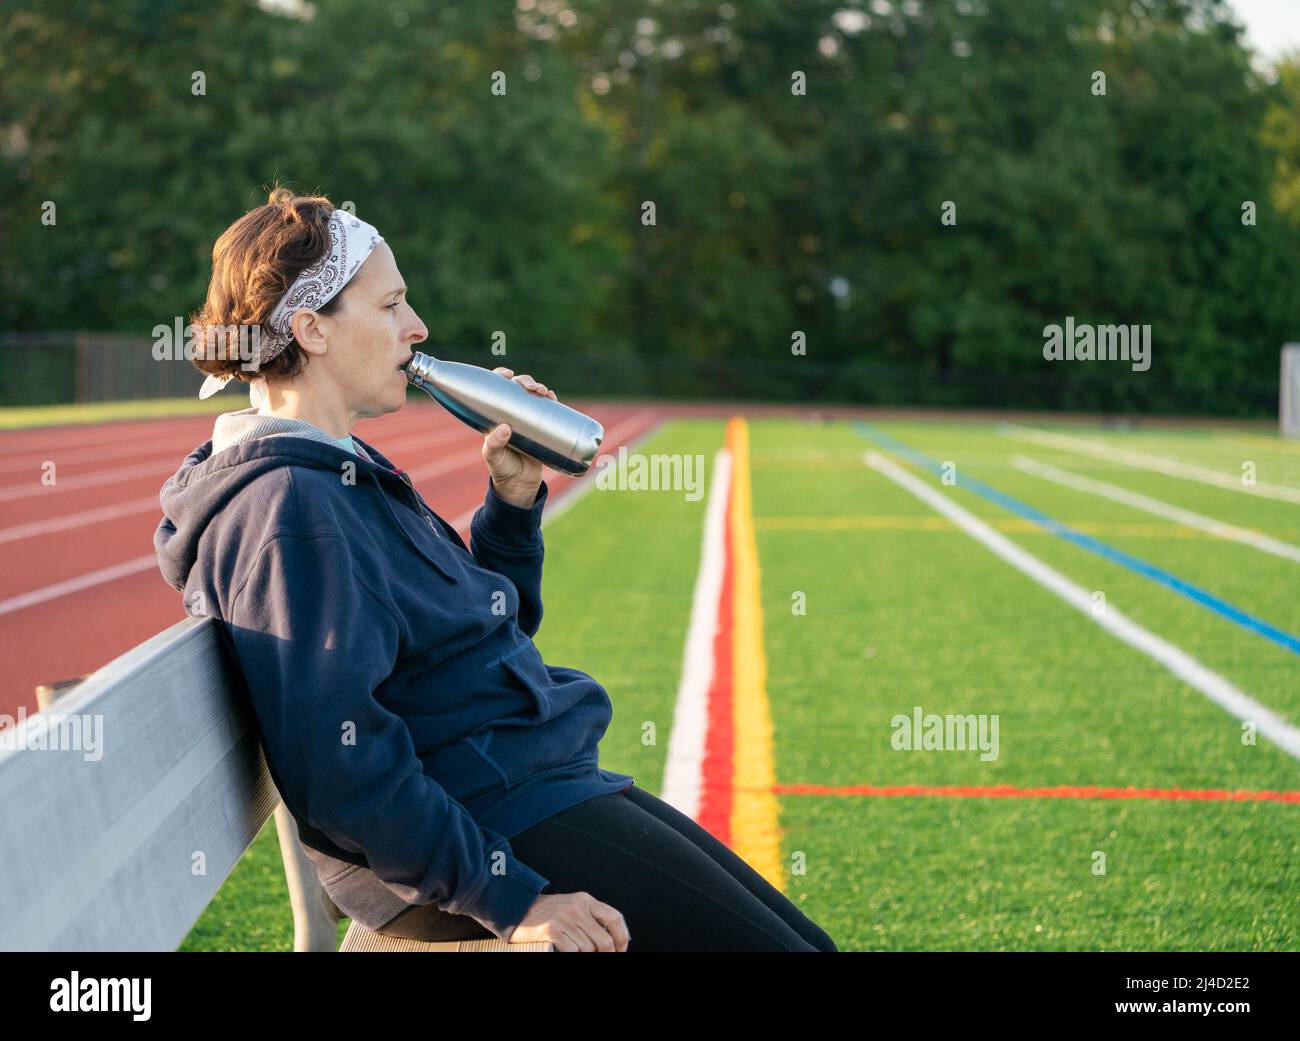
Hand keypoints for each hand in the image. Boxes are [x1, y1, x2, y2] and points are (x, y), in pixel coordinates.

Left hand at [483, 367, 558, 507]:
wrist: (520, 487)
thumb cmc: (502, 470)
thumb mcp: (493, 457)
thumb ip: (494, 444)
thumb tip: (504, 427)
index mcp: (496, 416)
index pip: (497, 390)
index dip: (501, 377)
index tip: (508, 374)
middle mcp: (512, 415)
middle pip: (518, 389)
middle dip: (526, 381)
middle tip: (532, 387)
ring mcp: (528, 422)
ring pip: (534, 397)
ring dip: (540, 388)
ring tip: (545, 392)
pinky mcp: (542, 430)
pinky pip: (548, 411)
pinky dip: (551, 401)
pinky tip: (553, 398)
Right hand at [506, 892, 629, 951]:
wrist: (519, 908)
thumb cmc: (548, 913)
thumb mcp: (573, 908)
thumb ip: (590, 919)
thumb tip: (611, 941)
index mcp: (586, 901)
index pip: (614, 918)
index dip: (622, 938)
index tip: (620, 950)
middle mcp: (577, 907)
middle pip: (603, 940)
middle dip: (606, 955)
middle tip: (601, 958)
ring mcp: (564, 918)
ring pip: (588, 948)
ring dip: (586, 956)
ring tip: (580, 953)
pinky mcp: (551, 930)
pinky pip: (572, 950)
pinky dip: (573, 955)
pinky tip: (567, 952)